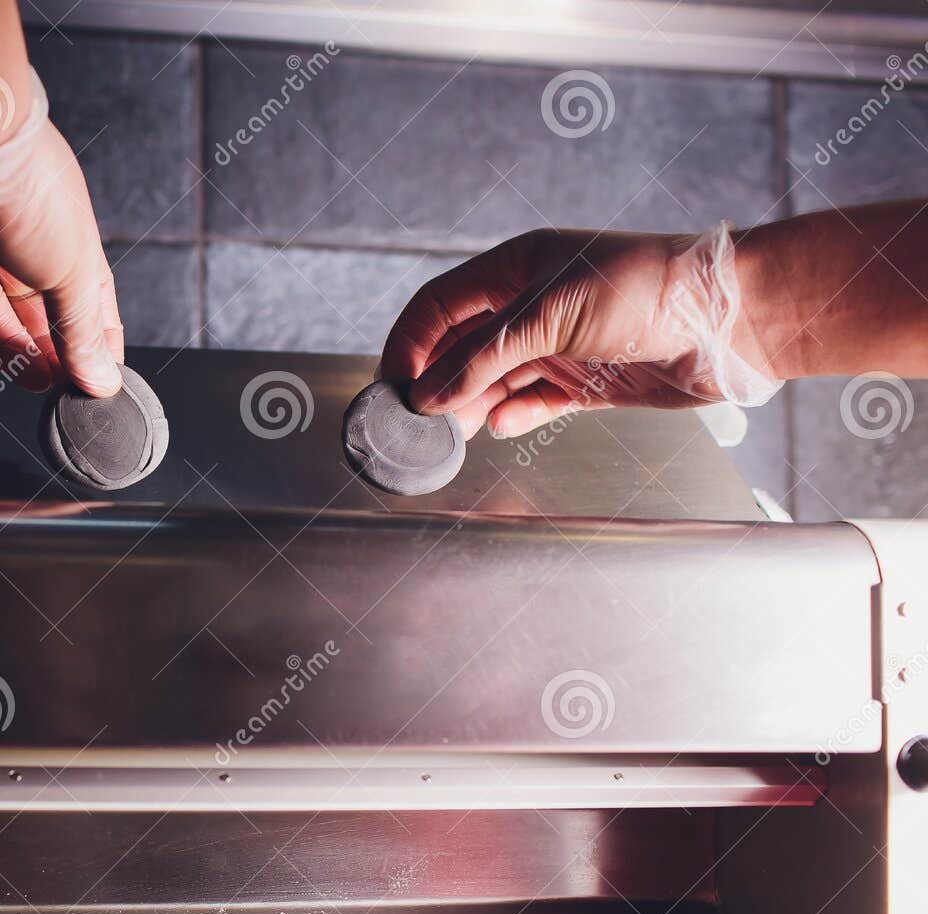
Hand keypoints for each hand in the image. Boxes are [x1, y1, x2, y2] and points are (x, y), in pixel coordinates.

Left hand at [0, 120, 123, 396]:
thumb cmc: (26, 188)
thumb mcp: (75, 269)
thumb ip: (83, 331)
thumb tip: (101, 380)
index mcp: (55, 225)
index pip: (79, 288)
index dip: (92, 332)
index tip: (101, 372)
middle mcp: (6, 234)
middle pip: (28, 305)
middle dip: (48, 348)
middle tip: (63, 386)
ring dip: (9, 351)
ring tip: (34, 383)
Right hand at [380, 227, 778, 438]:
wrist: (730, 319)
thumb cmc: (649, 290)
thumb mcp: (552, 315)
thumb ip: (485, 357)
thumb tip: (429, 393)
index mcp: (514, 270)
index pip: (438, 306)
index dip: (408, 344)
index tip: (391, 385)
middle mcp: (529, 307)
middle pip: (459, 348)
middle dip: (433, 382)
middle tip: (412, 420)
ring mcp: (556, 345)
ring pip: (491, 381)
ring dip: (469, 406)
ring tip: (450, 435)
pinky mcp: (584, 382)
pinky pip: (532, 403)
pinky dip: (514, 418)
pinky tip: (501, 428)